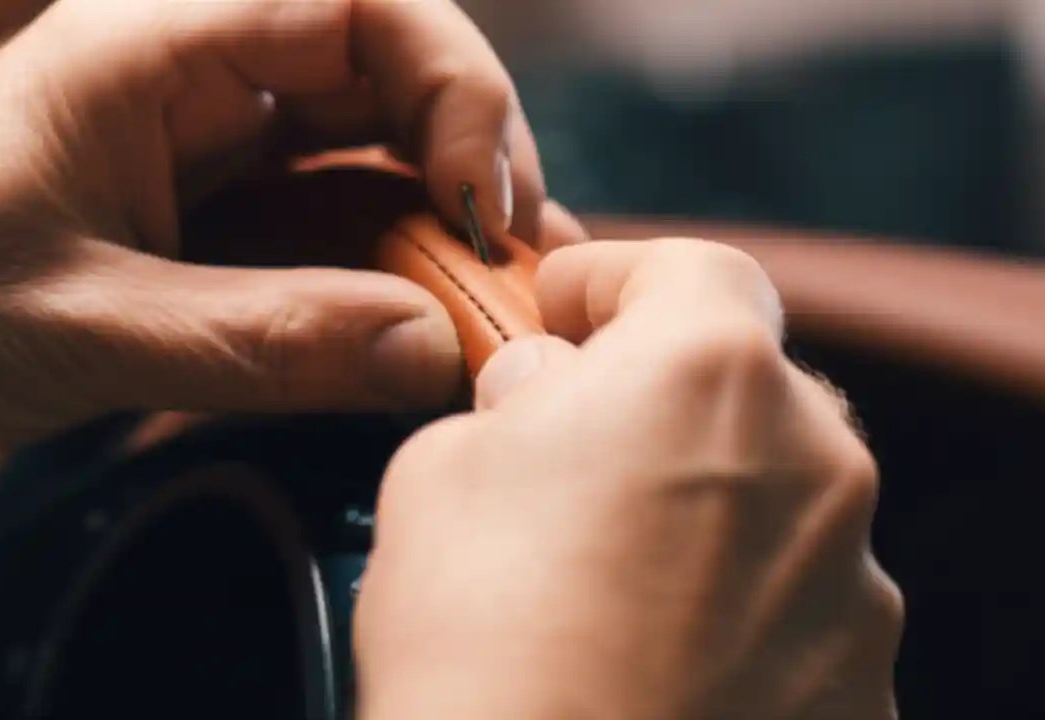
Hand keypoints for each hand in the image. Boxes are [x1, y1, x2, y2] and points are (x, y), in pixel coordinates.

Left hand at [0, 0, 582, 491]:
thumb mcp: (89, 331)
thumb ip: (263, 342)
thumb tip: (432, 353)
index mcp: (147, 43)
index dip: (453, 84)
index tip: (479, 203)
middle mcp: (189, 63)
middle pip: (384, 52)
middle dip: (470, 140)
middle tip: (515, 251)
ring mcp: (203, 124)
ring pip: (367, 121)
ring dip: (443, 191)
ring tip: (501, 278)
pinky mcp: (208, 187)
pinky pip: (328, 188)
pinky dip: (391, 237)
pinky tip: (435, 293)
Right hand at [355, 239, 902, 719]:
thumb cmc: (479, 639)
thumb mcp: (440, 469)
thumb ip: (513, 399)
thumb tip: (543, 391)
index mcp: (706, 371)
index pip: (690, 267)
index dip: (616, 277)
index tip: (564, 306)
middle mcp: (813, 459)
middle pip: (742, 384)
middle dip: (660, 398)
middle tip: (573, 447)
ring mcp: (851, 578)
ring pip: (776, 496)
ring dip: (705, 505)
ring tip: (611, 574)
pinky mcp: (860, 679)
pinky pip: (795, 602)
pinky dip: (738, 605)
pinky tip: (658, 650)